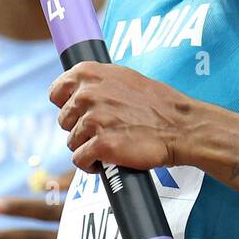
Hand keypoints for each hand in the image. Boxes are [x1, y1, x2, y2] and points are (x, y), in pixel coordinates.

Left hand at [51, 61, 194, 172]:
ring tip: (110, 146)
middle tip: (105, 131)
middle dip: (81, 129)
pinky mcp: (101, 145)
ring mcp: (93, 120)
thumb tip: (77, 89)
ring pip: (72, 142)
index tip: (79, 114)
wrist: (181, 127)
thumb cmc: (158, 104)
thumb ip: (98, 82)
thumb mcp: (125, 78)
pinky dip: (91, 165)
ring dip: (88, 147)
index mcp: (90, 74)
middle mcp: (88, 94)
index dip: (67, 106)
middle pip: (64, 120)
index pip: (56, 92)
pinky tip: (106, 162)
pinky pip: (80, 160)